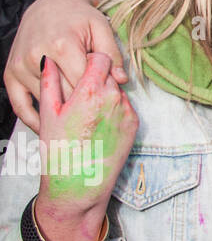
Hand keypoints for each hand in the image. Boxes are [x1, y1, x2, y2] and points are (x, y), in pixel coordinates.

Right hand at [4, 0, 120, 133]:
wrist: (48, 5)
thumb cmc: (79, 16)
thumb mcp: (101, 27)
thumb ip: (112, 54)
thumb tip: (121, 81)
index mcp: (62, 45)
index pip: (84, 83)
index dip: (98, 94)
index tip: (108, 102)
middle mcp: (37, 57)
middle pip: (64, 95)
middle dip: (82, 106)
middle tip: (96, 115)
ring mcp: (20, 67)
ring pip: (44, 102)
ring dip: (61, 113)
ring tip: (78, 123)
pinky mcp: (10, 74)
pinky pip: (19, 105)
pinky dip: (33, 120)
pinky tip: (48, 128)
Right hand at [33, 54, 135, 240]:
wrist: (80, 183)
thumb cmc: (58, 149)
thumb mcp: (48, 114)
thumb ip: (50, 82)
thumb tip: (50, 59)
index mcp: (89, 91)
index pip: (99, 57)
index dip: (90, 58)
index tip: (81, 64)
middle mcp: (113, 98)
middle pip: (110, 73)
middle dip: (97, 77)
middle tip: (81, 90)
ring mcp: (126, 110)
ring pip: (117, 90)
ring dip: (105, 93)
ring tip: (87, 112)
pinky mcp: (134, 123)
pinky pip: (124, 106)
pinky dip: (113, 109)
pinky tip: (98, 123)